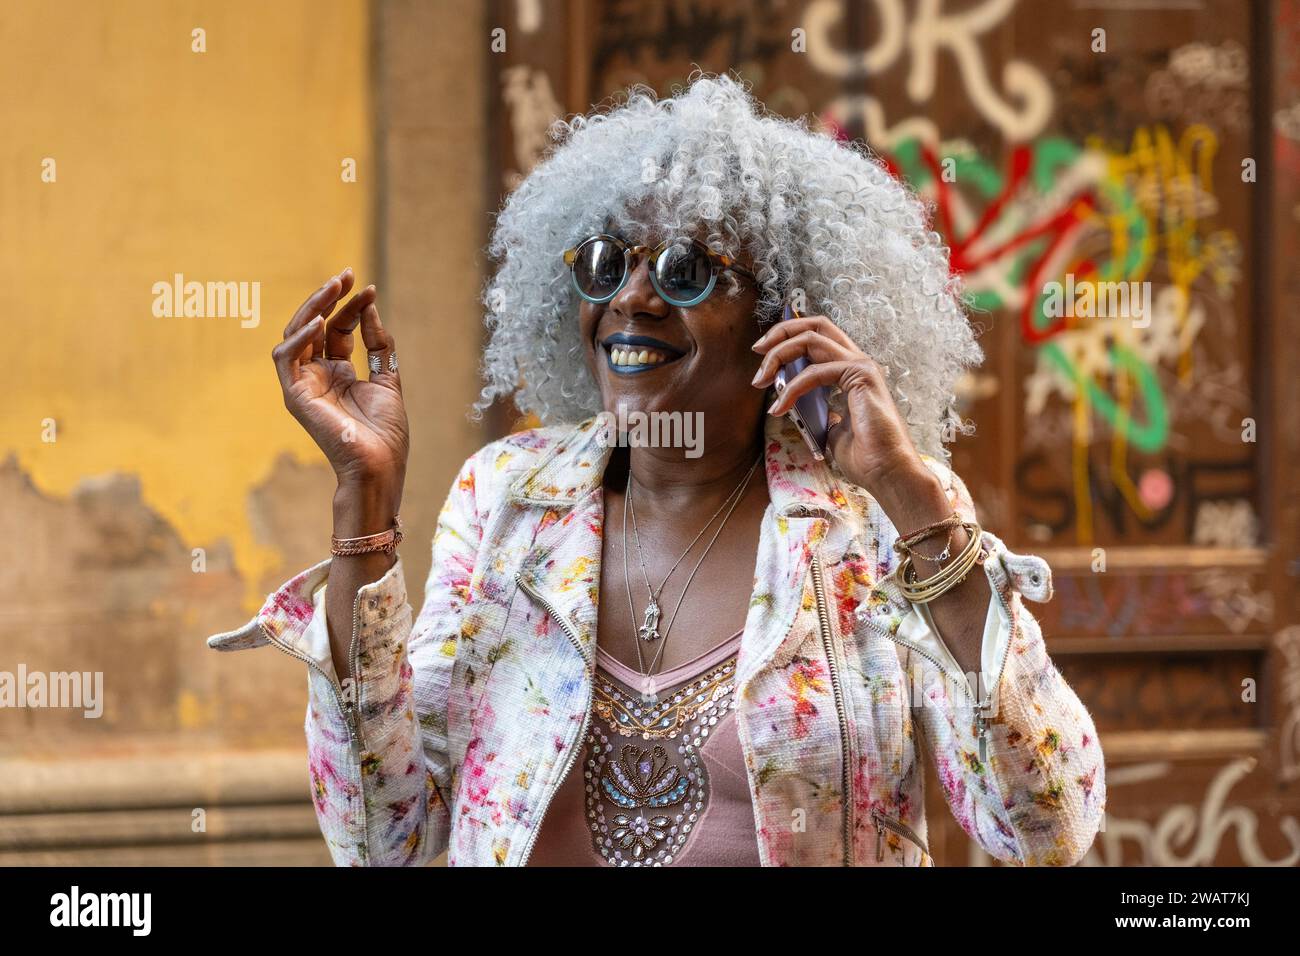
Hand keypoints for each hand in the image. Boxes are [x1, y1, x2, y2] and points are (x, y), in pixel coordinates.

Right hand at [272, 270, 408, 505]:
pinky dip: (298, 337)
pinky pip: (285, 358)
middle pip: (316, 326)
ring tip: (334, 286)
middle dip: (329, 299)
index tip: (370, 289)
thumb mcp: (388, 379)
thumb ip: (378, 345)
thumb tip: (371, 307)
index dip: (352, 308)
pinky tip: (319, 322)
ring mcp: (305, 384)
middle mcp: (319, 375)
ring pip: (296, 334)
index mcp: (340, 373)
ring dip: (313, 308)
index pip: (339, 329)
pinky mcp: (294, 395)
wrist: (379, 466)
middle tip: (346, 274)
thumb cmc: (386, 433)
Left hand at [750, 314, 938, 510]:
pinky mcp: (861, 375)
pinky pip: (815, 371)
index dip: (789, 338)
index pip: (819, 337)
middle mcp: (858, 362)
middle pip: (815, 325)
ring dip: (779, 354)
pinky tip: (779, 406)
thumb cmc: (865, 457)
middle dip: (781, 332)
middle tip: (757, 350)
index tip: (763, 357)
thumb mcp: (829, 430)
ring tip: (761, 379)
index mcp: (852, 371)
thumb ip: (815, 412)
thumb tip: (793, 407)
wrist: (888, 473)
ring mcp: (861, 366)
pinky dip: (792, 387)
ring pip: (812, 338)